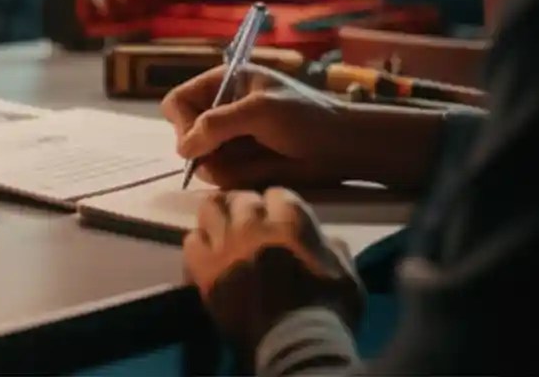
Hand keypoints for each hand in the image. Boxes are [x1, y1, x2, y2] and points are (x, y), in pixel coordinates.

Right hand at [161, 63, 354, 187]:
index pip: (178, 102)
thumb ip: (217, 124)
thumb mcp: (260, 111)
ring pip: (200, 160)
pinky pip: (219, 176)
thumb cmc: (306, 118)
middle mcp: (221, 110)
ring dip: (221, 165)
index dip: (183, 123)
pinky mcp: (240, 164)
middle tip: (230, 153)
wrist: (343, 148)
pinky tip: (259, 171)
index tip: (200, 139)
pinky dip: (233, 177)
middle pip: (183, 133)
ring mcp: (229, 139)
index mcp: (222, 84)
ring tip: (254, 160)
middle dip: (204, 148)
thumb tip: (183, 148)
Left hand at [184, 188, 364, 357]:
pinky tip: (208, 252)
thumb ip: (333, 248)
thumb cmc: (327, 312)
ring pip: (209, 209)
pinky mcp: (203, 267)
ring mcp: (224, 244)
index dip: (280, 206)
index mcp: (291, 221)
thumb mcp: (348, 276)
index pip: (278, 193)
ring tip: (223, 226)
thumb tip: (323, 238)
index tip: (280, 218)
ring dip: (218, 215)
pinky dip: (199, 242)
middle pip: (242, 198)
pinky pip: (190, 240)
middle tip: (251, 224)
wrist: (292, 345)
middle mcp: (253, 224)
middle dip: (248, 207)